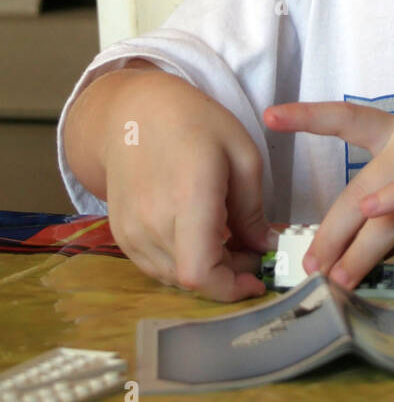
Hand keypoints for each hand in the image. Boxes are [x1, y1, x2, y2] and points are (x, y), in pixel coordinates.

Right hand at [100, 69, 278, 300]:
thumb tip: (264, 247)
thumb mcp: (242, 153)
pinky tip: (199, 237)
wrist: (131, 112)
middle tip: (252, 253)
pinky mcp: (120, 234)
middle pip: (192, 280)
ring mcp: (130, 231)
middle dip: (228, 277)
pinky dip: (182, 262)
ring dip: (206, 271)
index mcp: (187, 198)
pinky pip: (155, 266)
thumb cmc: (193, 122)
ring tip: (228, 242)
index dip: (231, 289)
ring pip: (173, 278)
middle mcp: (152, 222)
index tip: (257, 280)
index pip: (200, 273)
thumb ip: (254, 208)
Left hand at [261, 102, 393, 287]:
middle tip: (307, 270)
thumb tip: (362, 243)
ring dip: (354, 247)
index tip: (269, 115)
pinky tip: (371, 213)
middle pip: (354, 191)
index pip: (346, 119)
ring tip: (332, 280)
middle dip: (328, 235)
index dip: (307, 117)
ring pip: (379, 206)